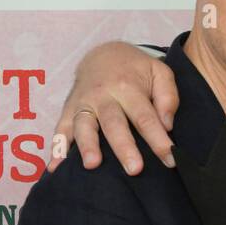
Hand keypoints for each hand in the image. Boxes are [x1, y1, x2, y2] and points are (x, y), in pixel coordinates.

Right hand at [49, 42, 179, 174]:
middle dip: (124, 148)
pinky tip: (55, 167)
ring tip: (92, 165)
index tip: (170, 159)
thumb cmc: (136, 70)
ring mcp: (83, 104)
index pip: (145, 117)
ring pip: (84, 126)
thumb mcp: (159, 72)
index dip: (158, 140)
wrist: (103, 54)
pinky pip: (60, 130)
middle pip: (114, 124)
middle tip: (134, 169)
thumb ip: (168, 96)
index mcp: (128, 87)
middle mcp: (103, 96)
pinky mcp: (68, 111)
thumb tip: (167, 125)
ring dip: (87, 146)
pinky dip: (56, 148)